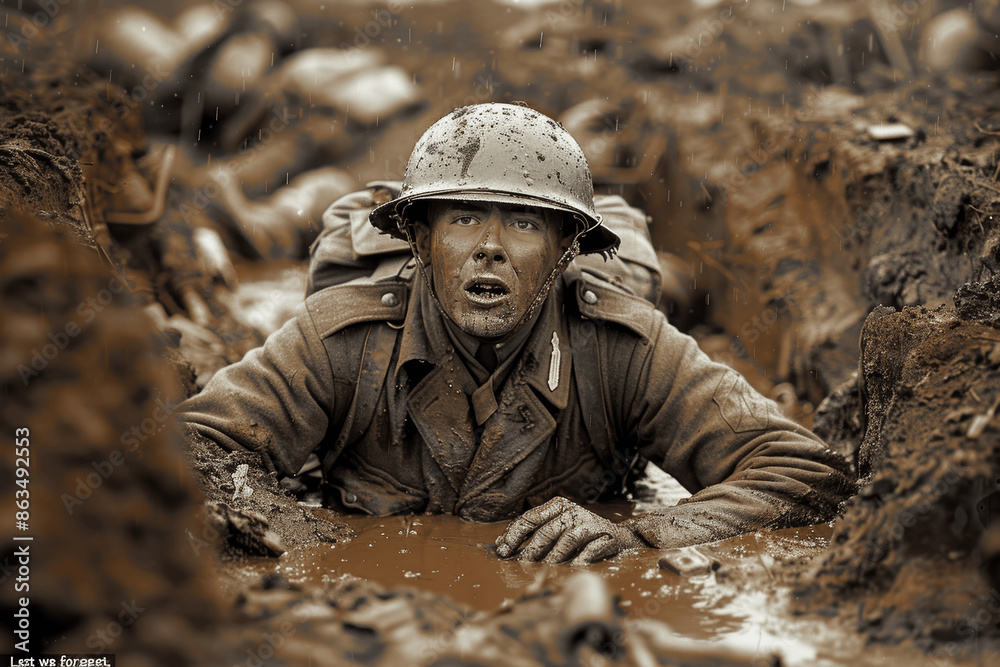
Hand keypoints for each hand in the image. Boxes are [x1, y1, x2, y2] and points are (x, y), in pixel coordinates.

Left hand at [495, 497, 644, 563]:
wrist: (619, 536)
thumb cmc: (579, 532)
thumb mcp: (555, 526)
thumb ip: (531, 532)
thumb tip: (500, 543)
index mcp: (557, 506)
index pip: (530, 518)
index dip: (514, 535)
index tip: (502, 550)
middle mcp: (572, 512)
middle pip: (546, 531)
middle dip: (531, 550)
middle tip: (519, 564)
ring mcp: (590, 524)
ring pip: (567, 540)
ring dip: (554, 556)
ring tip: (543, 569)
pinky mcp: (606, 538)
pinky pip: (590, 550)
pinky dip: (580, 560)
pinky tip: (570, 569)